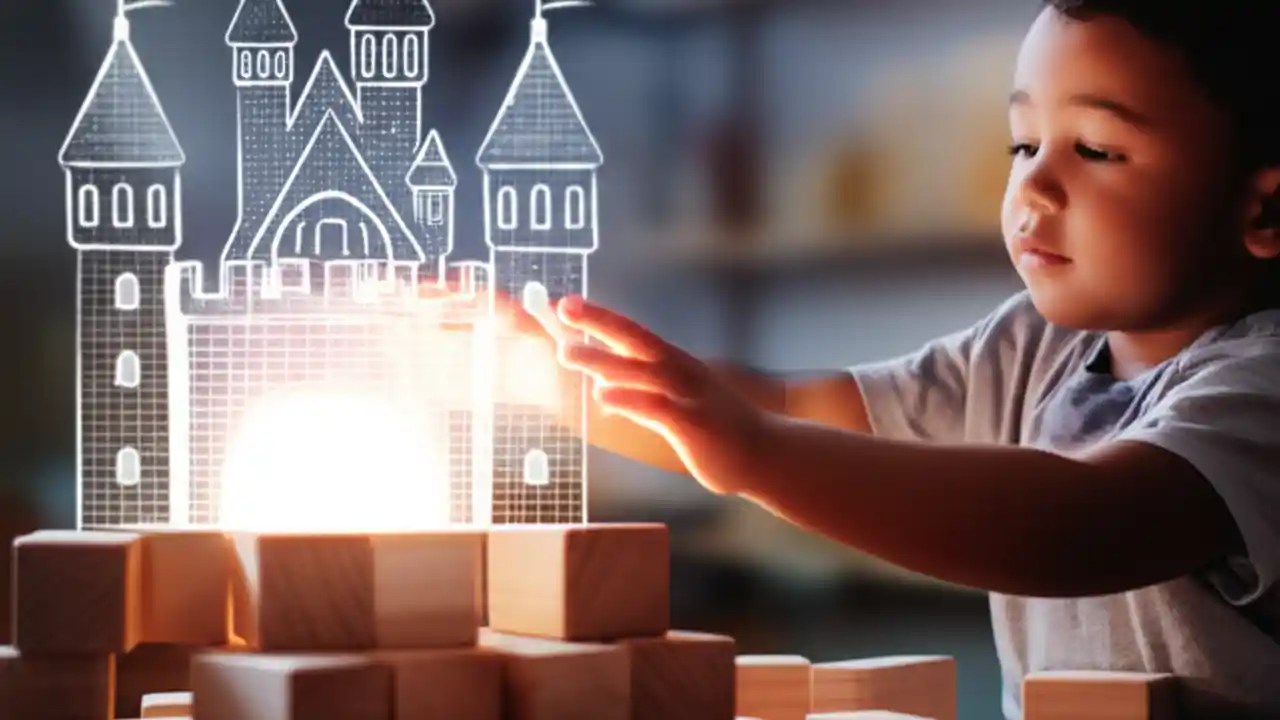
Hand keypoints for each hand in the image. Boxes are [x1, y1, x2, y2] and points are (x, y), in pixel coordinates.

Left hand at [556, 296, 772, 494]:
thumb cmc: (719, 430)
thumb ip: (638, 398)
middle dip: (599, 321)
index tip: (567, 303)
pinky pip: (658, 408)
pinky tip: (604, 396)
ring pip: (642, 371)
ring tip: (566, 352)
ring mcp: (689, 396)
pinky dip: (631, 399)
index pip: (632, 334)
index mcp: (675, 365)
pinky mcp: (694, 424)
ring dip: (603, 359)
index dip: (600, 318)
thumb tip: (603, 390)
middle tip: (563, 305)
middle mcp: (681, 372)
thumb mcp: (675, 408)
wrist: (768, 454)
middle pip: (636, 339)